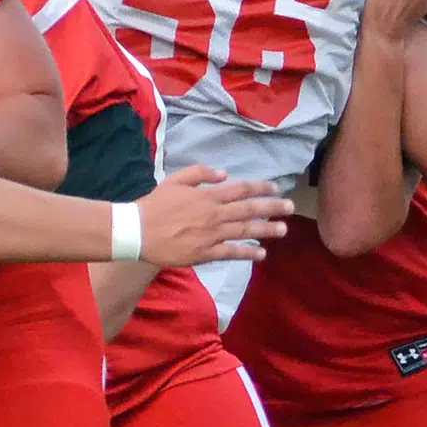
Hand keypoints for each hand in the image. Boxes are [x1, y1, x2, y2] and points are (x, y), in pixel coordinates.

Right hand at [135, 166, 293, 265]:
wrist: (135, 231)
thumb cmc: (154, 205)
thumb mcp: (174, 180)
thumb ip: (199, 173)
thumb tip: (224, 174)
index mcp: (207, 196)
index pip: (241, 189)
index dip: (261, 188)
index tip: (276, 188)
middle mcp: (214, 214)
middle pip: (249, 209)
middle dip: (273, 207)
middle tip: (291, 206)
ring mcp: (211, 234)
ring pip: (245, 231)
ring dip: (267, 230)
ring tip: (284, 229)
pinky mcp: (205, 253)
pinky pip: (231, 253)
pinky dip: (248, 253)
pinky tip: (262, 253)